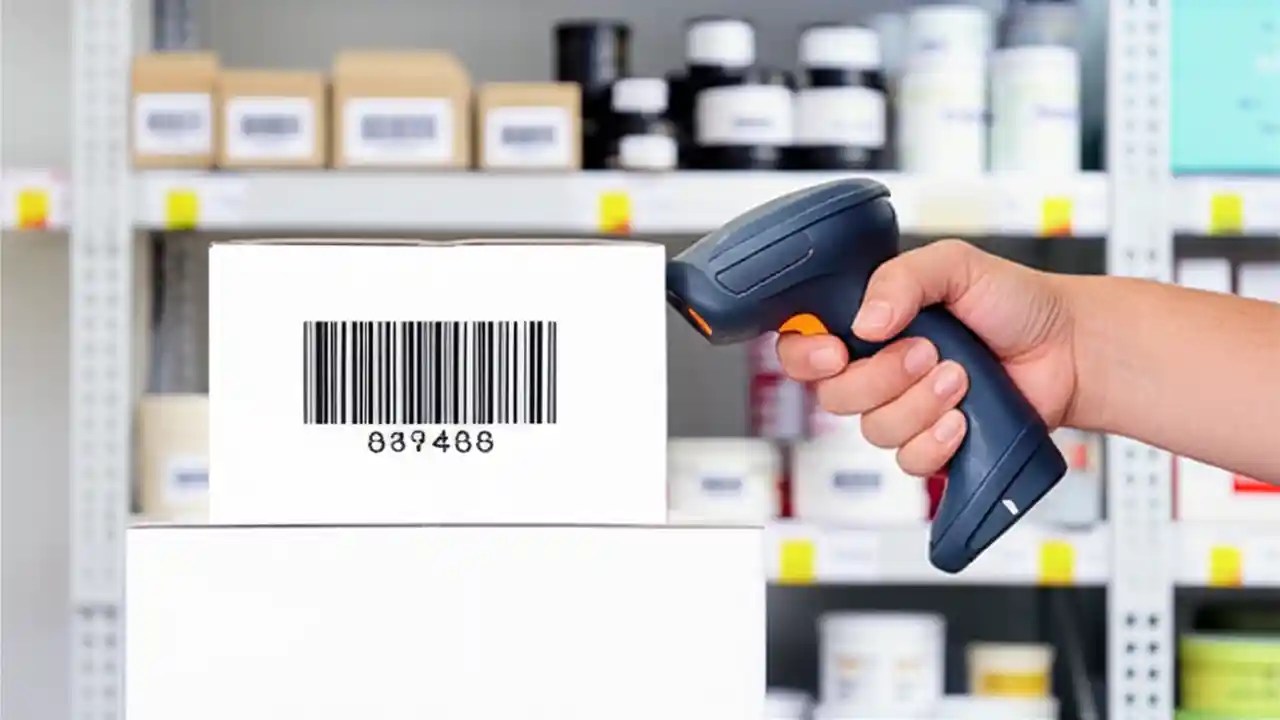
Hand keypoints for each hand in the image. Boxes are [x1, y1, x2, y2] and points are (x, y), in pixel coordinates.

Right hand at [777, 240, 1079, 475]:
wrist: (1070, 349)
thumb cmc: (1016, 303)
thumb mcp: (955, 265)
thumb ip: (900, 278)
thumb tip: (863, 321)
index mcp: (870, 324)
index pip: (802, 347)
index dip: (804, 356)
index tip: (834, 350)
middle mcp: (879, 370)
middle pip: (833, 397)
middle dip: (881, 377)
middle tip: (928, 351)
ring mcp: (905, 410)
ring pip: (873, 430)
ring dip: (919, 404)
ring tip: (961, 378)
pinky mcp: (934, 445)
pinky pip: (909, 461)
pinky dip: (937, 441)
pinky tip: (964, 418)